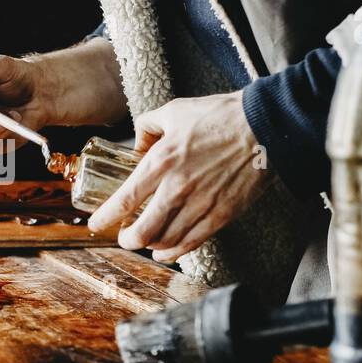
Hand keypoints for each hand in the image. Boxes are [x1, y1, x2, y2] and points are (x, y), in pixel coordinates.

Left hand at [88, 92, 269, 262]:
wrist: (265, 127)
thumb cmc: (220, 116)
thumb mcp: (174, 110)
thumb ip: (147, 126)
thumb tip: (137, 144)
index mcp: (161, 161)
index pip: (124, 200)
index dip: (105, 218)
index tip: (96, 224)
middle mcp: (177, 188)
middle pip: (142, 231)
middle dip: (127, 240)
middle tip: (124, 238)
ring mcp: (200, 205)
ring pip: (166, 241)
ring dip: (150, 246)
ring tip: (146, 242)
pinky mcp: (221, 215)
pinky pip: (192, 243)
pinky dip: (174, 252)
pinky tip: (167, 252)